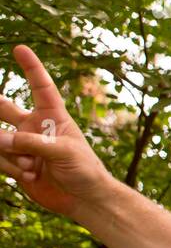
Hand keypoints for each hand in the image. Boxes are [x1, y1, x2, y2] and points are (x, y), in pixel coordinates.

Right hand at [0, 46, 112, 218]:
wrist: (83, 199)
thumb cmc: (85, 170)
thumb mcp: (64, 152)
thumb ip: (31, 143)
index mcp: (53, 116)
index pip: (41, 87)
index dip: (32, 67)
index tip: (20, 48)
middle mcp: (34, 126)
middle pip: (3, 108)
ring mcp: (21, 144)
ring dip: (11, 155)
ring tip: (33, 168)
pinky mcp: (13, 163)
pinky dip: (8, 168)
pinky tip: (29, 177)